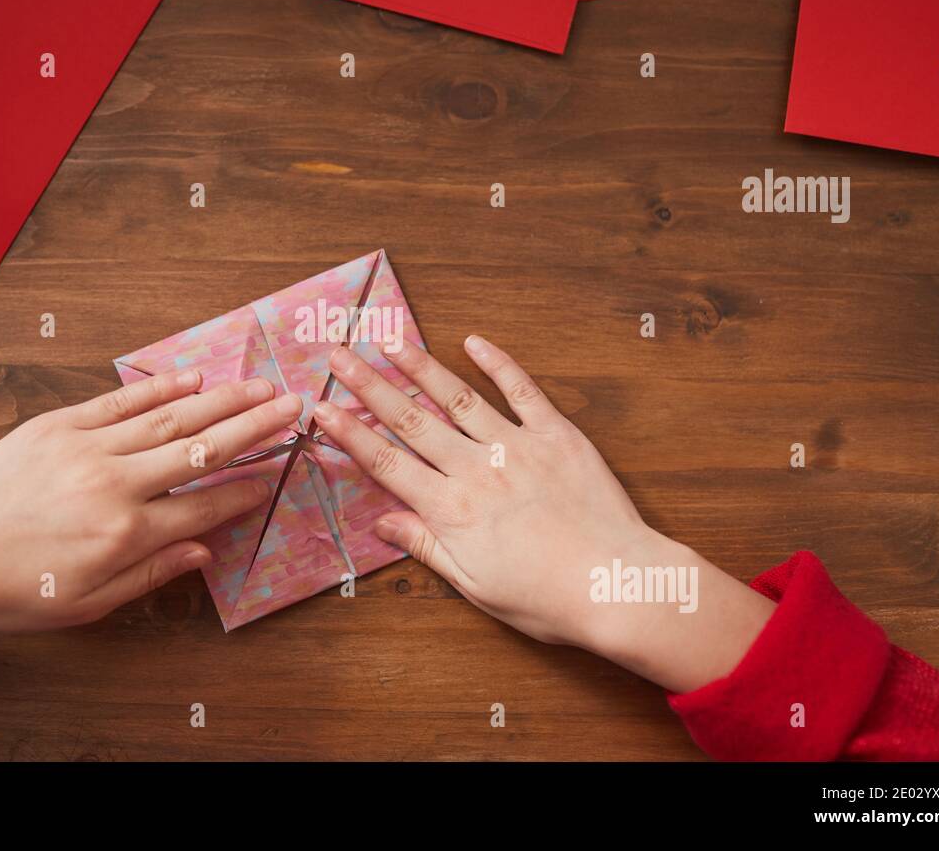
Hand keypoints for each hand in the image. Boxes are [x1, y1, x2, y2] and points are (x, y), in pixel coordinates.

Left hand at [0, 371, 302, 637]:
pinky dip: (161, 388)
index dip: (247, 487)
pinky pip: (122, 401)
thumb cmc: (13, 588)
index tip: (276, 471)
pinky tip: (193, 378)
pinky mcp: (59, 425)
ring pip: (170, 418)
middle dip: (253, 427)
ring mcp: (87, 448)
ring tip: (260, 385)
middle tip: (291, 406)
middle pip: (202, 449)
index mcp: (126, 535)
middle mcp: (115, 485)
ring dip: (221, 399)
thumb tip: (204, 549)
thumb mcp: (87, 604)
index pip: (206, 504)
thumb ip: (151, 574)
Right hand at [313, 336, 773, 691]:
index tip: (320, 406)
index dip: (348, 433)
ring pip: (457, 397)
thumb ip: (427, 546)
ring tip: (391, 339)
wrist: (618, 585)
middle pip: (410, 420)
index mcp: (450, 509)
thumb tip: (382, 523)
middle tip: (339, 353)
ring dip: (421, 366)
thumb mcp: (475, 585)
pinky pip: (522, 391)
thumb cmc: (545, 598)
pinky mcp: (557, 435)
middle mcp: (476, 469)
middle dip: (369, 385)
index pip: (385, 462)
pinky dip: (497, 364)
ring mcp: (516, 446)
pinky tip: (473, 342)